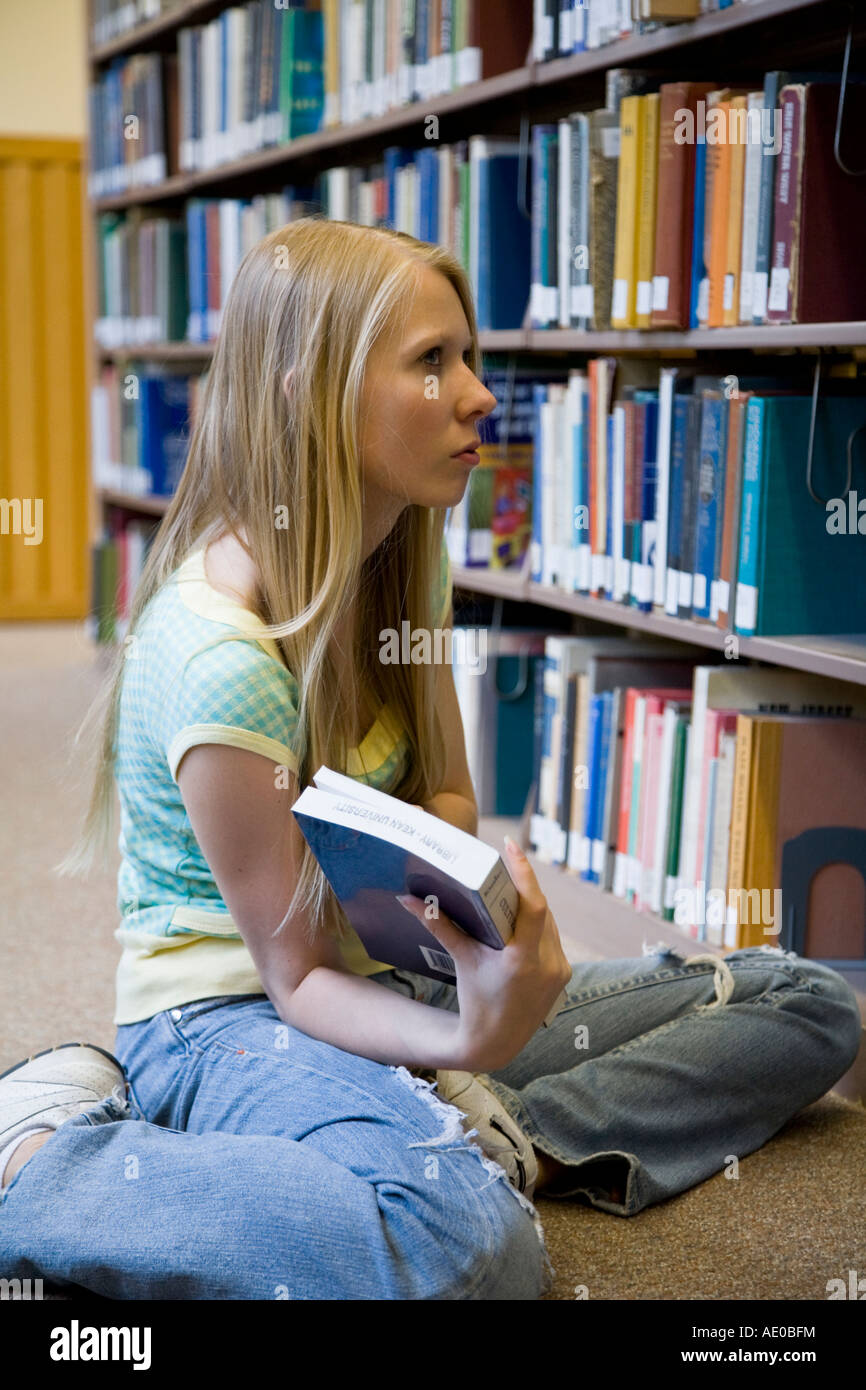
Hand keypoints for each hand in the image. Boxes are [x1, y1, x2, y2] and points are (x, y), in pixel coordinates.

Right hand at [398, 837, 571, 1071]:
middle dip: (521, 886)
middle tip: (503, 865)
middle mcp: (547, 964)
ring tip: (511, 889)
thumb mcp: (462, 960)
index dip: (524, 872)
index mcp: (522, 960)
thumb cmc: (475, 1001)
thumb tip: (408, 899)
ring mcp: (559, 970)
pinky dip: (538, 926)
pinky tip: (523, 918)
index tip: (511, 845)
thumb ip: (440, 927)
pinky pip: (552, 939)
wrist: (496, 1044)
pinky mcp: (564, 975)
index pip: (532, 905)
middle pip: (539, 909)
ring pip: (548, 923)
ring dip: (531, 905)